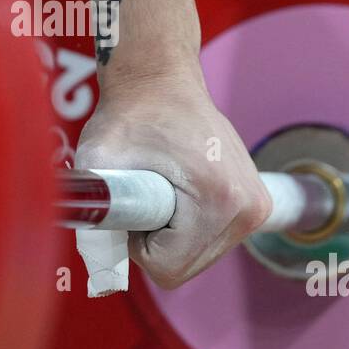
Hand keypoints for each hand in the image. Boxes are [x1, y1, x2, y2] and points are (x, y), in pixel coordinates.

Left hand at [74, 67, 271, 287]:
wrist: (162, 80)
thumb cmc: (130, 113)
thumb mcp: (97, 159)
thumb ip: (90, 209)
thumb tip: (91, 258)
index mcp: (220, 200)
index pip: (168, 268)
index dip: (135, 243)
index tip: (130, 200)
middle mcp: (249, 208)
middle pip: (186, 266)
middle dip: (155, 241)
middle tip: (143, 192)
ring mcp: (257, 207)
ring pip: (198, 256)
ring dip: (171, 236)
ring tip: (161, 188)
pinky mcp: (256, 204)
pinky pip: (210, 240)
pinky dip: (187, 226)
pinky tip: (178, 190)